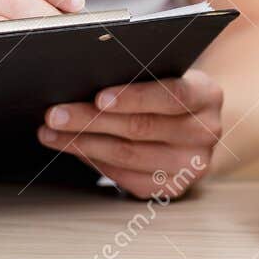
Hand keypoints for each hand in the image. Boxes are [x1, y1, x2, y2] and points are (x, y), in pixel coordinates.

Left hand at [37, 70, 223, 199]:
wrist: (191, 123)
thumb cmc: (164, 89)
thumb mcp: (164, 72)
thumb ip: (138, 71)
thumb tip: (80, 76)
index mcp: (207, 95)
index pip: (172, 95)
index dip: (133, 97)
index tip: (97, 97)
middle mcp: (206, 132)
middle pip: (141, 128)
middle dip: (91, 120)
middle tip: (55, 114)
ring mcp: (192, 165)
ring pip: (128, 156)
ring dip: (82, 144)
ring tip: (51, 132)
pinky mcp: (173, 187)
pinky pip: (126, 177)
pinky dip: (94, 161)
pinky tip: (71, 148)